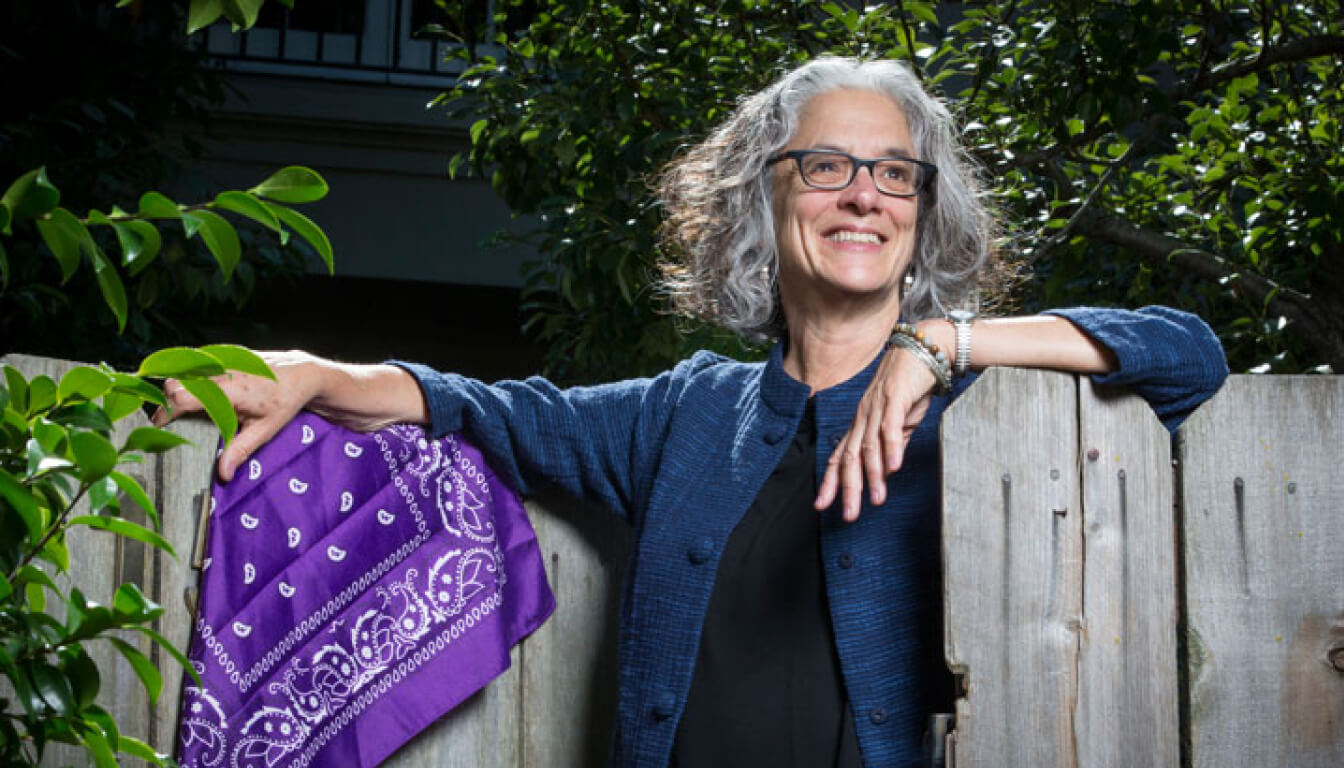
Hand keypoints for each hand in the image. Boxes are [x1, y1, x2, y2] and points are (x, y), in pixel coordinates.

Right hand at [152, 350, 326, 481]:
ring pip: (181, 372)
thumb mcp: (265, 430)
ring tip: (181, 409)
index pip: (181, 398)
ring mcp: (220, 359)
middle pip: (173, 385)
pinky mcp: (222, 353)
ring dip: (176, 389)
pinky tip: (195, 392)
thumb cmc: (284, 400)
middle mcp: (221, 371)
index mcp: (230, 390)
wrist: (302, 373)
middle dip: (167, 404)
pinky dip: (188, 378)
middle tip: (171, 422)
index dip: (166, 414)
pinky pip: (193, 364)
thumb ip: (240, 450)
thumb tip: (223, 474)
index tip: (161, 428)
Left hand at [814, 343, 938, 521]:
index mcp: (861, 424)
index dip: (829, 482)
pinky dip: (890, 448)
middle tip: (848, 515)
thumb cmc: (910, 387)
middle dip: (847, 489)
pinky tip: (893, 468)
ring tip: (876, 499)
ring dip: (872, 476)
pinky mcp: (894, 398)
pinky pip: (890, 427)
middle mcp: (863, 418)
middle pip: (849, 458)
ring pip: (868, 447)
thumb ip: (892, 445)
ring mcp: (877, 408)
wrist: (924, 351)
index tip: (822, 506)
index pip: (839, 457)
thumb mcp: (900, 423)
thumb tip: (888, 470)